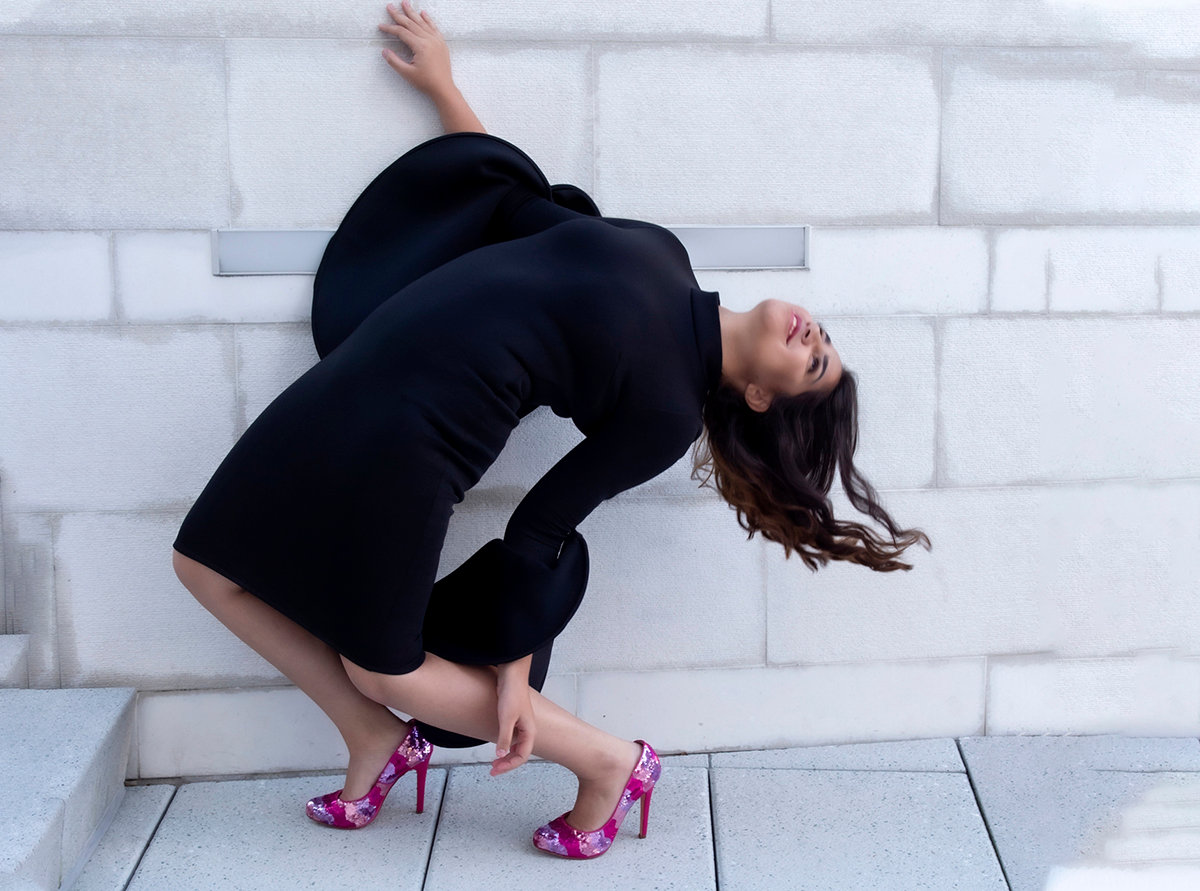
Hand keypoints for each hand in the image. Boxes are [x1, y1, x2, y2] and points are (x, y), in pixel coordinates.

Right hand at [378, 1, 453, 98]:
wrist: (444, 88)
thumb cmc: (426, 83)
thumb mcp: (407, 73)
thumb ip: (394, 61)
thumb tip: (384, 51)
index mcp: (421, 46)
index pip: (402, 32)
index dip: (390, 28)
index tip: (381, 26)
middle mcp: (429, 40)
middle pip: (411, 23)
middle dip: (399, 15)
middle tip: (390, 7)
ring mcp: (437, 41)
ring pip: (422, 22)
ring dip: (412, 12)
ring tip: (405, 3)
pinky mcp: (441, 44)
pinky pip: (433, 27)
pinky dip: (428, 19)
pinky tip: (423, 13)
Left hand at [491, 660, 535, 775]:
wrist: (511, 675)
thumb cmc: (512, 694)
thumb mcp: (506, 718)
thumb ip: (504, 738)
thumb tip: (500, 756)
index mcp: (530, 731)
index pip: (522, 756)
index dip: (509, 765)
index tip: (495, 770)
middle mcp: (528, 730)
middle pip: (520, 754)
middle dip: (507, 764)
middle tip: (493, 770)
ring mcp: (521, 725)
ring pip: (516, 747)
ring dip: (506, 756)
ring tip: (494, 762)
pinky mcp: (514, 720)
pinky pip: (512, 739)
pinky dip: (505, 746)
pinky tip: (497, 747)